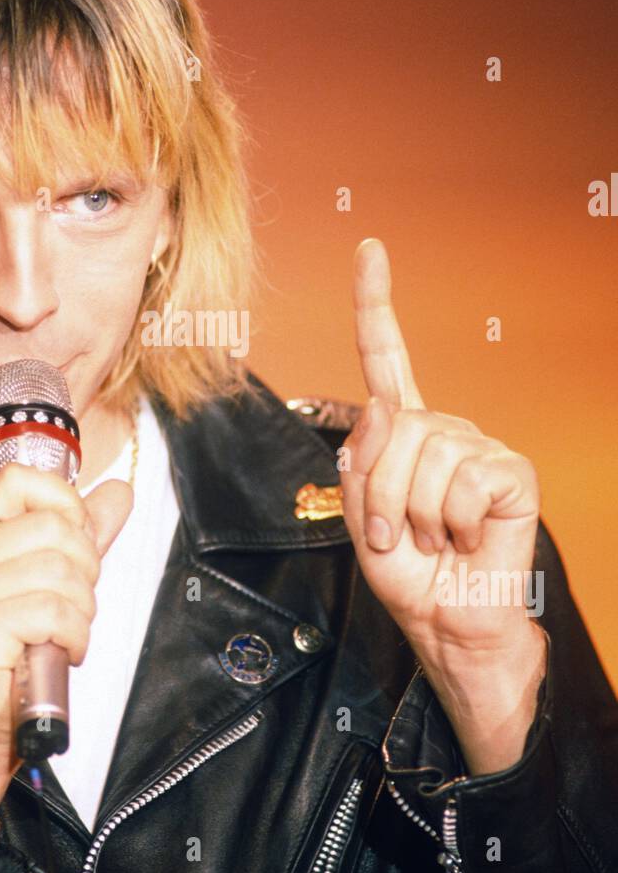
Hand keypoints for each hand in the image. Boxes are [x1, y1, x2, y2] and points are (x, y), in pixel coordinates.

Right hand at [0, 466, 132, 819]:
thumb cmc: (12, 656)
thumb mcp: (46, 582)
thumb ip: (81, 534)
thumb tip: (121, 491)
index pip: (20, 479)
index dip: (65, 504)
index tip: (77, 545)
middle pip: (54, 526)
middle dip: (85, 569)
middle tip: (71, 607)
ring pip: (61, 569)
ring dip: (82, 609)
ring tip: (63, 633)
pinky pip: (55, 610)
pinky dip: (75, 635)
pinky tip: (61, 653)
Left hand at [340, 239, 541, 667]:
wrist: (447, 623)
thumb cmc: (408, 574)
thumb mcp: (360, 519)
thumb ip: (361, 460)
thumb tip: (387, 405)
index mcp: (403, 432)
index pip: (386, 358)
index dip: (375, 304)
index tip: (370, 249)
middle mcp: (443, 429)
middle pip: (392, 427)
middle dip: (380, 493)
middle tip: (397, 536)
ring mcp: (480, 446)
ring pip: (424, 453)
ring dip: (413, 511)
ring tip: (431, 539)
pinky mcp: (512, 471)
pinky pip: (464, 477)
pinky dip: (453, 518)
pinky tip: (465, 536)